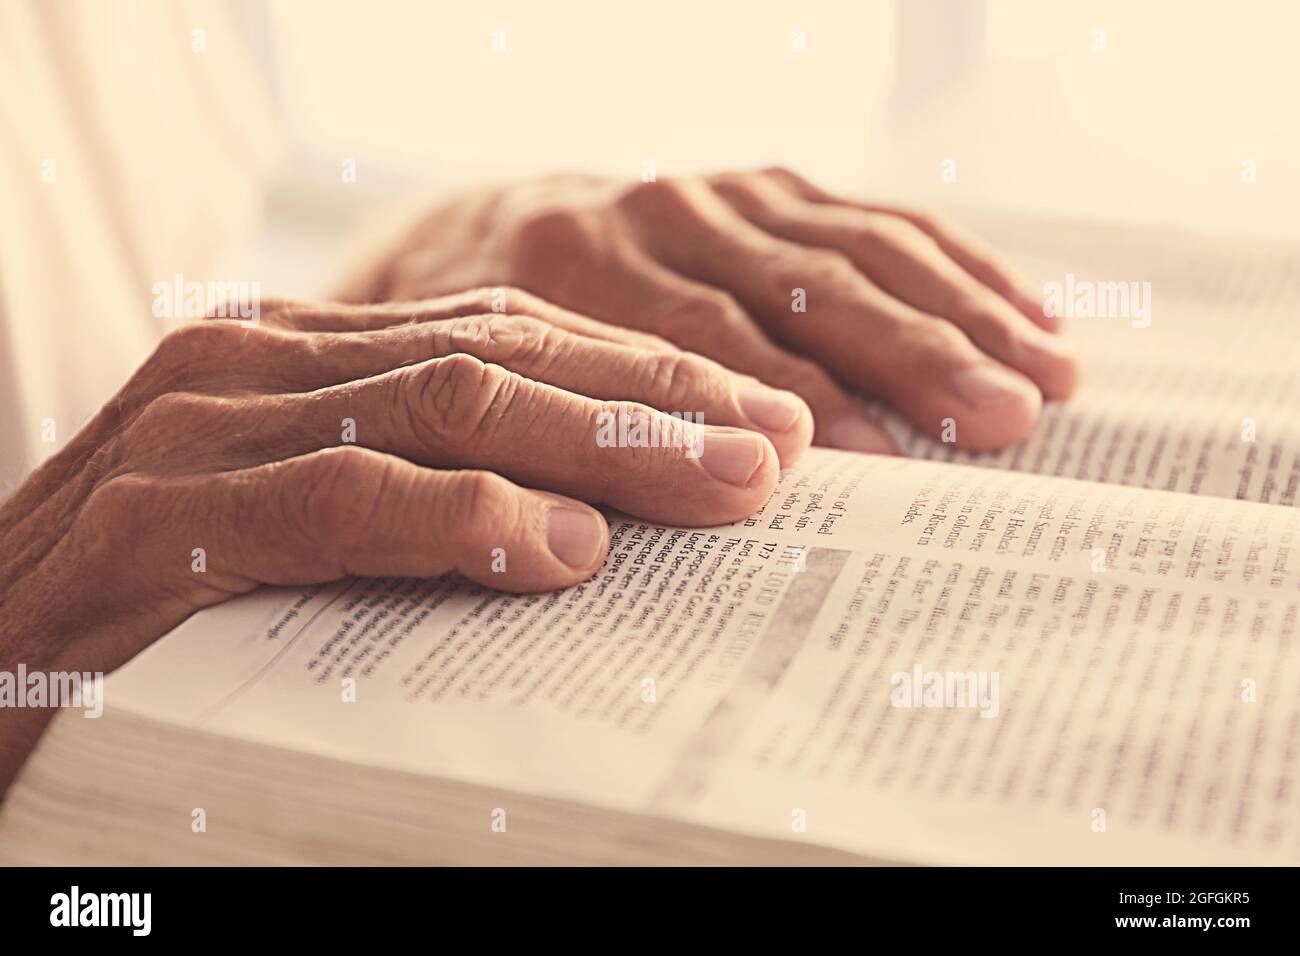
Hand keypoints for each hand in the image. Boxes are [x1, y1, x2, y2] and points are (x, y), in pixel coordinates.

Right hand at [0, 290, 808, 787]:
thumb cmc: (163, 604)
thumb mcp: (314, 525)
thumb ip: (428, 499)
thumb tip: (599, 525)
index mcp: (310, 353)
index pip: (511, 333)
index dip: (645, 376)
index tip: (765, 420)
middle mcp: (263, 362)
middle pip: (502, 354)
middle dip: (653, 404)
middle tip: (780, 448)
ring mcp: (206, 426)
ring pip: (441, 404)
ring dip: (596, 446)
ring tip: (718, 490)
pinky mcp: (158, 518)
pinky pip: (339, 502)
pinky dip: (459, 521)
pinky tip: (559, 549)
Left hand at [340, 168, 1077, 452]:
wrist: (478, 234)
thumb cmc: (491, 344)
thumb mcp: (491, 391)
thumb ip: (573, 435)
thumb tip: (671, 519)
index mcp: (580, 265)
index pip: (705, 339)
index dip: (794, 403)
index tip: (878, 468)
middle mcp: (662, 212)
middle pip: (804, 288)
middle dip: (910, 356)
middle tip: (998, 421)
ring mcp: (724, 193)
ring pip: (862, 250)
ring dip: (962, 316)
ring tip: (1045, 381)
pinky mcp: (770, 188)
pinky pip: (880, 220)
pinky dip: (961, 267)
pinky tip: (1029, 312)